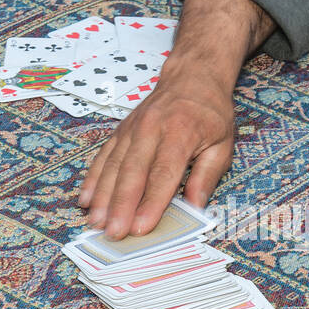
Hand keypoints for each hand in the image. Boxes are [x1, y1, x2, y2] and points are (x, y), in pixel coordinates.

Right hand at [78, 68, 234, 238]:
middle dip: (121, 205)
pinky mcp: (120, 131)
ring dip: (102, 197)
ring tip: (95, 223)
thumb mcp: (223, 143)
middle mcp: (151, 129)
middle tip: (113, 232)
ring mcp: (131, 129)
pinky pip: (103, 157)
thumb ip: (207, 176)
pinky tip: (85, 200)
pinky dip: (93, 180)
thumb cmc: (210, 113)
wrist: (192, 76)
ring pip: (113, 166)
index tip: (141, 227)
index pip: (163, 173)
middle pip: (132, 172)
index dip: (151, 202)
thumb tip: (194, 208)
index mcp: (180, 132)